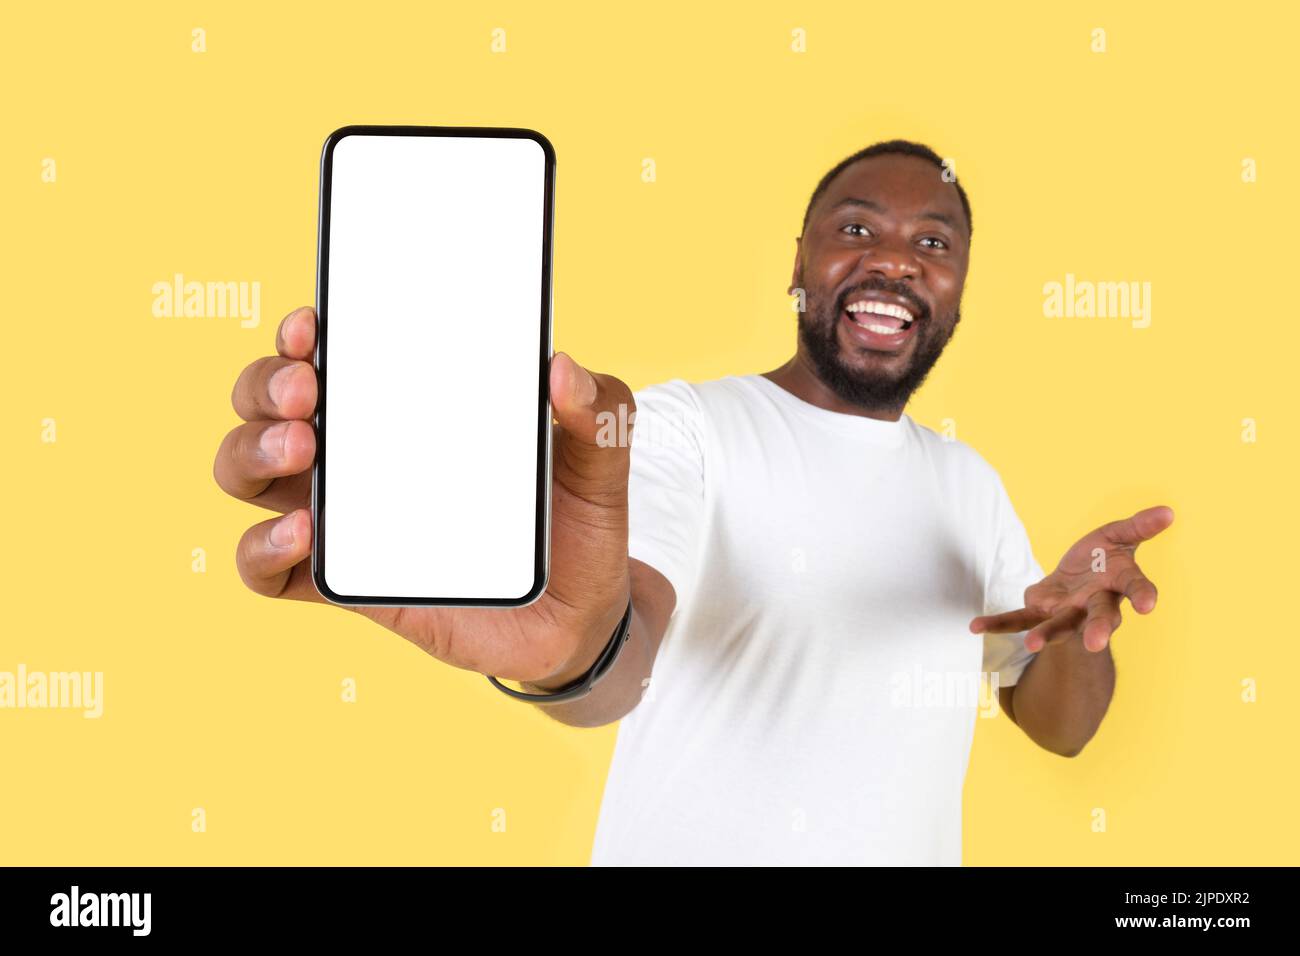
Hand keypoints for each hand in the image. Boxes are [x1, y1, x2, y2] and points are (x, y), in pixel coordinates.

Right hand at [213, 306, 636, 685]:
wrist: (578, 617)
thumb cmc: (573, 523)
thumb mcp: (597, 462)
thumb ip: (599, 413)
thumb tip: (563, 373)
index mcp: (406, 405)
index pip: (331, 354)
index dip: (305, 333)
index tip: (316, 324)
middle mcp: (357, 452)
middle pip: (266, 400)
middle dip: (267, 382)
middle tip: (308, 390)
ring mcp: (343, 516)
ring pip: (247, 471)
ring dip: (251, 449)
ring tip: (302, 447)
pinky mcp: (342, 584)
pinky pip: (267, 570)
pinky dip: (263, 549)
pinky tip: (304, 534)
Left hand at [969, 506, 1174, 653]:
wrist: (1077, 579)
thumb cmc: (1103, 558)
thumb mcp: (1118, 536)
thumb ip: (1139, 527)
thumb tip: (1168, 511)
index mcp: (1118, 584)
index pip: (1135, 589)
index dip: (1144, 595)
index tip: (1150, 604)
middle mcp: (1095, 605)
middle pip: (1100, 618)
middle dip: (1099, 629)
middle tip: (1096, 643)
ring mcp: (1067, 612)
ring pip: (1059, 626)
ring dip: (1047, 635)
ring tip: (1033, 644)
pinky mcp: (1040, 612)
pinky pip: (1017, 619)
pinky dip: (997, 624)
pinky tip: (975, 626)